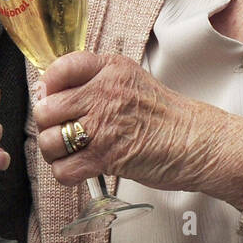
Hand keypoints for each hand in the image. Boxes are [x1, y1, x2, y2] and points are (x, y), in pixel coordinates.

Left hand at [34, 52, 242, 208]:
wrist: (197, 141)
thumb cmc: (166, 115)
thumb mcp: (131, 81)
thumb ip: (94, 81)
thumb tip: (50, 92)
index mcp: (110, 69)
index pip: (59, 69)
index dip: (47, 88)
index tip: (53, 99)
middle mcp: (103, 93)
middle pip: (46, 109)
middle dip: (48, 125)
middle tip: (62, 130)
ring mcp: (104, 125)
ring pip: (50, 141)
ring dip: (55, 152)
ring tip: (71, 152)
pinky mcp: (107, 158)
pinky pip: (63, 170)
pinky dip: (65, 174)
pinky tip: (80, 168)